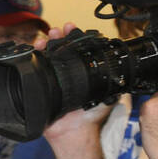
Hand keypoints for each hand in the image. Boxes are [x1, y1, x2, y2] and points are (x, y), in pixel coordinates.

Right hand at [34, 23, 113, 145]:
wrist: (75, 130)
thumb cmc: (91, 115)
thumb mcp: (109, 92)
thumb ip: (114, 80)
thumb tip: (124, 67)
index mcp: (79, 72)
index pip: (74, 49)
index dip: (72, 37)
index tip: (72, 28)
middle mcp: (64, 73)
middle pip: (58, 49)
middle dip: (57, 36)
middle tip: (59, 30)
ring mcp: (50, 79)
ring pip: (45, 56)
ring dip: (45, 43)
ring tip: (47, 37)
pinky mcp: (38, 87)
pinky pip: (32, 70)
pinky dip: (32, 57)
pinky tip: (36, 48)